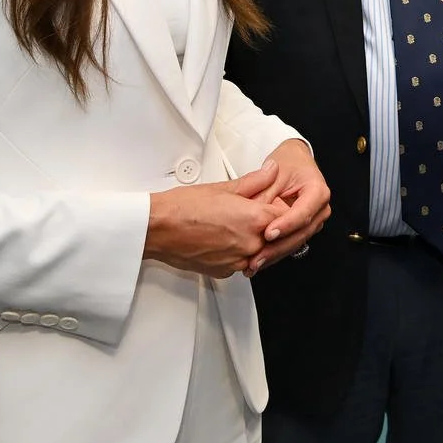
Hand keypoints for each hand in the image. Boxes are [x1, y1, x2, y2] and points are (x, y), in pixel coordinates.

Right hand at [145, 178, 280, 278]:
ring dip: (252, 240)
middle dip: (265, 225)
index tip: (269, 203)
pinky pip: (241, 262)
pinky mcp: (224, 272)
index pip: (284, 216)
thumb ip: (256, 180)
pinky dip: (237, 252)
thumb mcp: (224, 187)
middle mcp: (250, 243)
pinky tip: (223, 239)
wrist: (157, 229)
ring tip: (230, 226)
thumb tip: (271, 170)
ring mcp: (238, 260)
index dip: (277, 208)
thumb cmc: (184, 208)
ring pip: (258, 251)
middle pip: (274, 235)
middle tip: (247, 214)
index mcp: (254, 219)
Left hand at [244, 140, 331, 273]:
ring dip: (275, 254)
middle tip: (257, 258)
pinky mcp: (304, 228)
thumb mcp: (273, 173)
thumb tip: (252, 216)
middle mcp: (320, 208)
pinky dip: (275, 252)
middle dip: (278, 248)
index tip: (268, 233)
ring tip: (255, 263)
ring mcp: (313, 220)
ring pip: (296, 241)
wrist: (295, 161)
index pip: (303, 212)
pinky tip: (260, 260)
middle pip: (300, 232)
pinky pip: (291, 242)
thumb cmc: (288, 163)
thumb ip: (264, 194)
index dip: (286, 225)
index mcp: (317, 190)